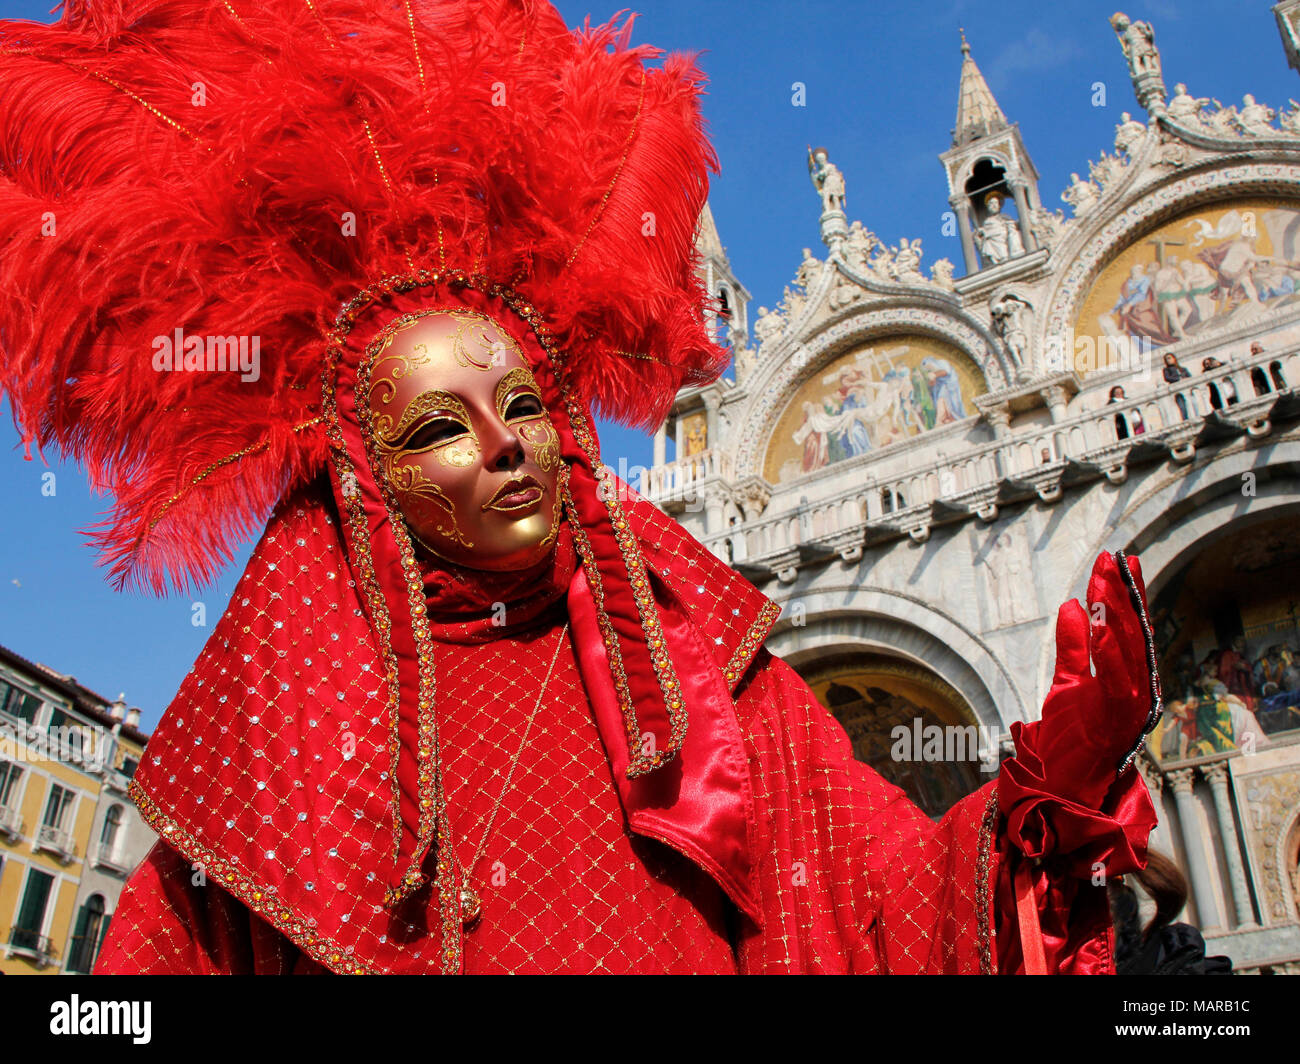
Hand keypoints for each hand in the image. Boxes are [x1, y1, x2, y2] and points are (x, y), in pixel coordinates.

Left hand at [1007, 551, 1162, 812]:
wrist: (1061, 784)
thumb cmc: (1069, 738)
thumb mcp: (1066, 682)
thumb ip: (1072, 646)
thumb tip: (1072, 604)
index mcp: (1130, 680)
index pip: (1131, 629)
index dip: (1128, 595)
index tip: (1119, 560)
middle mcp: (1138, 690)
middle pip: (1134, 634)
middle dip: (1121, 595)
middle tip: (1109, 559)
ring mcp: (1131, 706)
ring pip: (1130, 653)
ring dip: (1114, 616)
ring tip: (1102, 582)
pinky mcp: (1116, 721)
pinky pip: (1116, 680)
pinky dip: (1108, 651)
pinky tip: (1096, 623)